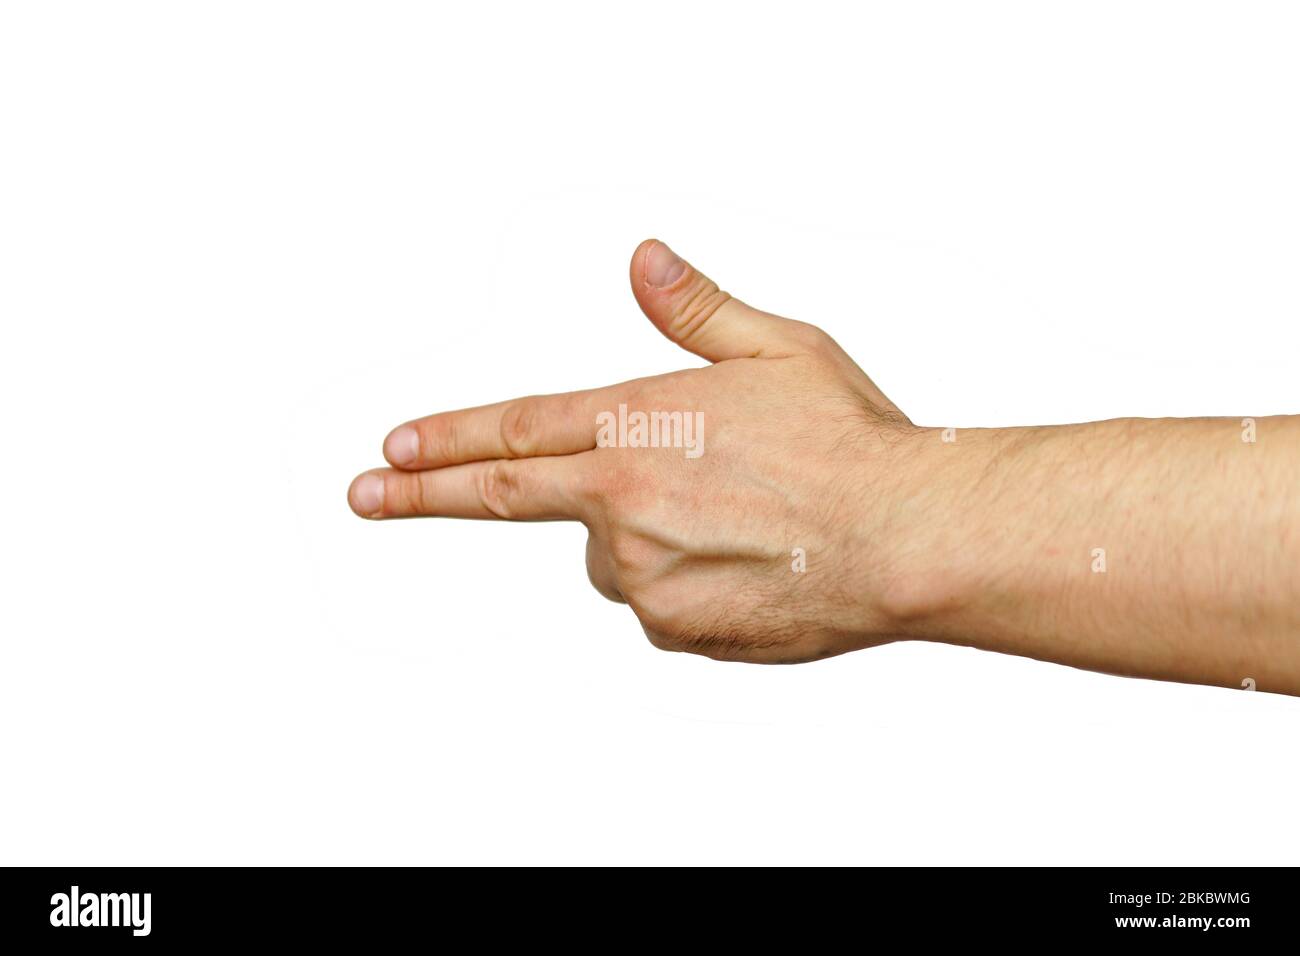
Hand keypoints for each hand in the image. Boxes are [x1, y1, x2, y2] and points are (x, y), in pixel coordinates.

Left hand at [348, 239, 920, 661]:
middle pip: (508, 495)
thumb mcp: (781, 349)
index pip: (516, 428)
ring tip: (737, 519)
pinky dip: (685, 581)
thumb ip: (697, 311)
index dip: (447, 438)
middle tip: (363, 495)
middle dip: (424, 494)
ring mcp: (643, 574)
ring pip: (612, 556)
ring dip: (644, 537)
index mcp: (640, 422)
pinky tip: (749, 562)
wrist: (907, 541)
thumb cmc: (852, 441)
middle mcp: (623, 502)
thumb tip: (641, 261)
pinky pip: (659, 602)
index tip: (392, 449)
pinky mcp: (674, 630)